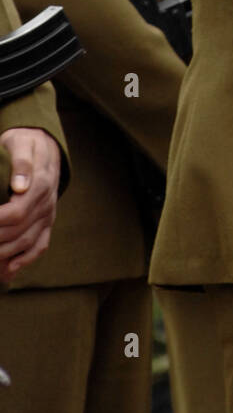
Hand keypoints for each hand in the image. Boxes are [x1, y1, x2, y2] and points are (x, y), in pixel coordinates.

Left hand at [0, 128, 60, 281]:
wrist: (45, 145)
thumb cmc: (26, 143)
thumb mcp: (21, 143)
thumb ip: (22, 163)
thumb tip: (19, 187)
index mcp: (41, 184)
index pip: (16, 212)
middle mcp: (46, 202)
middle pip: (18, 231)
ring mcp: (48, 214)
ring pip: (27, 241)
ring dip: (4, 254)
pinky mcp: (48, 221)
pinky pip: (41, 245)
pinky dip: (27, 259)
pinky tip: (10, 269)